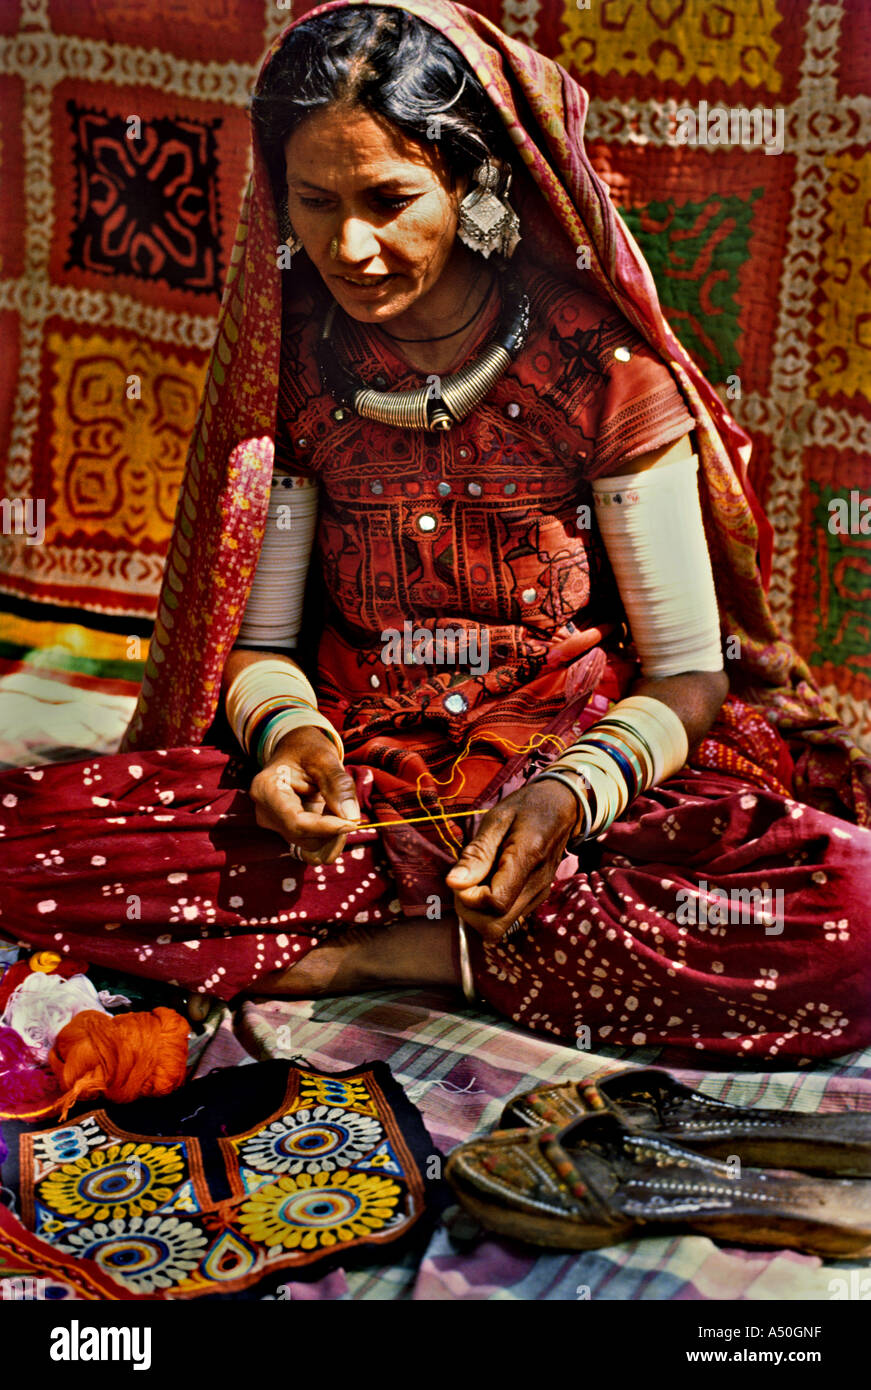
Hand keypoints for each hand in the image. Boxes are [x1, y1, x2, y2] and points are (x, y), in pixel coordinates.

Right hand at [249, 725, 359, 864]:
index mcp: (266, 790)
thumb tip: (351, 816)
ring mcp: (274, 824)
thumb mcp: (325, 758)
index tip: (353, 822)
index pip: (296, 822)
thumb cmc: (308, 749)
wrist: (297, 751)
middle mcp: (265, 812)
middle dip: (333, 831)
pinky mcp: (286, 831)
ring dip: (333, 835)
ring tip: (341, 809)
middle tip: (352, 812)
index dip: (326, 828)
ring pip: (310, 845)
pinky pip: (311, 846)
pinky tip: (336, 821)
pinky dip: (329, 839)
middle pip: (303, 837)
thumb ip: (338, 784)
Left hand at [445, 779, 578, 942]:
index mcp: (528, 858)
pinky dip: (490, 908)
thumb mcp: (496, 820)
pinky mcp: (536, 899)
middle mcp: (537, 885)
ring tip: (479, 878)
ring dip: (478, 910)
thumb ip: (476, 853)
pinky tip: (490, 882)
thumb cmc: (526, 807)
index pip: (495, 903)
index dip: (470, 896)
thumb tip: (453, 883)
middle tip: (466, 879)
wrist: (562, 808)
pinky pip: (506, 918)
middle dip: (469, 910)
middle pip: (495, 926)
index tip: (464, 875)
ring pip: (499, 927)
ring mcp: (539, 896)